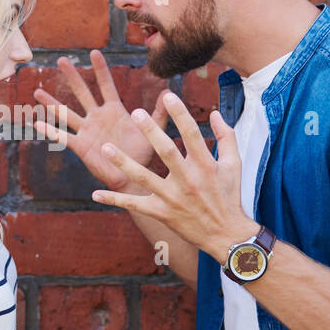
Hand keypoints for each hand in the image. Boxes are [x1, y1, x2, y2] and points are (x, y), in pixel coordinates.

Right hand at [31, 49, 169, 192]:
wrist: (134, 177)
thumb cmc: (143, 154)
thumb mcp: (152, 130)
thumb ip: (159, 112)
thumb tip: (168, 92)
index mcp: (114, 111)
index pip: (106, 85)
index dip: (100, 69)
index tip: (94, 52)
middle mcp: (98, 117)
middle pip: (82, 92)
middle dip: (72, 76)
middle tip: (61, 60)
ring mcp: (87, 131)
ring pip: (66, 113)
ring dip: (52, 103)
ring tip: (37, 92)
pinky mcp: (81, 146)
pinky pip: (63, 136)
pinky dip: (50, 130)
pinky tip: (37, 123)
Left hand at [90, 90, 257, 259]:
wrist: (225, 235)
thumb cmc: (229, 196)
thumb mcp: (234, 164)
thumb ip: (226, 136)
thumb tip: (215, 113)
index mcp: (205, 165)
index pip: (192, 134)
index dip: (180, 114)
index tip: (169, 95)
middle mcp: (188, 180)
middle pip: (166, 152)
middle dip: (150, 132)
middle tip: (135, 113)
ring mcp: (172, 198)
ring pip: (144, 178)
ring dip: (123, 163)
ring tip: (106, 148)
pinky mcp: (162, 213)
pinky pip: (135, 205)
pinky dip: (115, 200)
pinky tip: (95, 194)